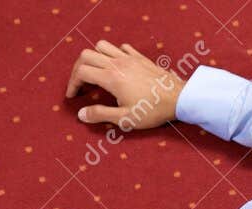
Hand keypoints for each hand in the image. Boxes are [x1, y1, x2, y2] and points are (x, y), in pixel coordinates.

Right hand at [66, 41, 185, 129]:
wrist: (179, 98)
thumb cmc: (153, 111)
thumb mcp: (125, 119)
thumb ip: (101, 115)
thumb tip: (81, 114)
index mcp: (111, 78)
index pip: (81, 72)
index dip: (72, 83)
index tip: (73, 96)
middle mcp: (117, 63)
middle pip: (87, 55)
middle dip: (78, 68)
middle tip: (81, 84)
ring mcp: (129, 58)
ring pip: (102, 46)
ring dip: (94, 57)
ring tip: (96, 73)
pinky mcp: (140, 57)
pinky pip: (121, 47)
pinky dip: (114, 53)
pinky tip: (117, 66)